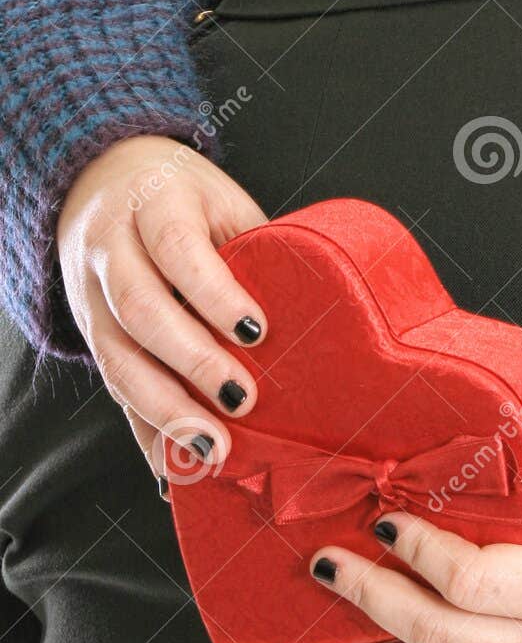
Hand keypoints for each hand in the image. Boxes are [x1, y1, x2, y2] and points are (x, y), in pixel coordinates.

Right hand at [56, 136, 268, 489]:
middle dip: (191, 362)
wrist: (100, 178)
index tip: (256, 332)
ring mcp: (89, 293)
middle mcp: (110, 248)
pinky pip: (110, 387)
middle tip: (241, 400)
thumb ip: (255, 245)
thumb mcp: (220, 200)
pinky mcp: (86, 331)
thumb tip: (313, 306)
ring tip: (211, 447)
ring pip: (115, 357)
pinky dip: (142, 429)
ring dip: (163, 410)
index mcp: (153, 203)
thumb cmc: (180, 194)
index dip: (214, 292)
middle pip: (141, 309)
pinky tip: (172, 464)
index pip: (177, 246)